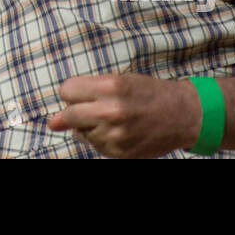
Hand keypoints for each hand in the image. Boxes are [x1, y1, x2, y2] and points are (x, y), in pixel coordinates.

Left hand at [47, 73, 201, 158]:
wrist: (182, 115)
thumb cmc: (148, 93)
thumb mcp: (119, 81)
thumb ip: (84, 94)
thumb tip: (51, 123)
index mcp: (110, 87)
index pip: (66, 91)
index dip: (73, 93)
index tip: (84, 95)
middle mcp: (111, 112)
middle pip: (69, 115)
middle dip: (76, 113)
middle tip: (95, 109)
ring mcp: (115, 135)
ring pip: (81, 133)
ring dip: (91, 127)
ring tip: (114, 119)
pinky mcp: (119, 153)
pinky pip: (95, 146)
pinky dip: (102, 139)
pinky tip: (119, 131)